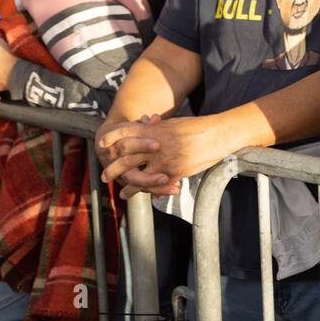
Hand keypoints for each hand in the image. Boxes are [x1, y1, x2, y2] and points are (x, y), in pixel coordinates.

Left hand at [97, 113, 229, 198]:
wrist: (217, 134)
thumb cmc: (197, 127)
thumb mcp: (174, 124)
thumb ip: (157, 127)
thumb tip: (147, 124)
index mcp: (153, 131)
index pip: (125, 132)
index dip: (111, 138)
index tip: (101, 144)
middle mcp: (154, 145)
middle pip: (125, 157)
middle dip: (113, 169)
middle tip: (105, 176)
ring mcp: (163, 160)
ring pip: (138, 176)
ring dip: (128, 186)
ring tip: (122, 194)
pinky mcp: (174, 172)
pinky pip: (157, 185)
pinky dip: (151, 192)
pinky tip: (148, 197)